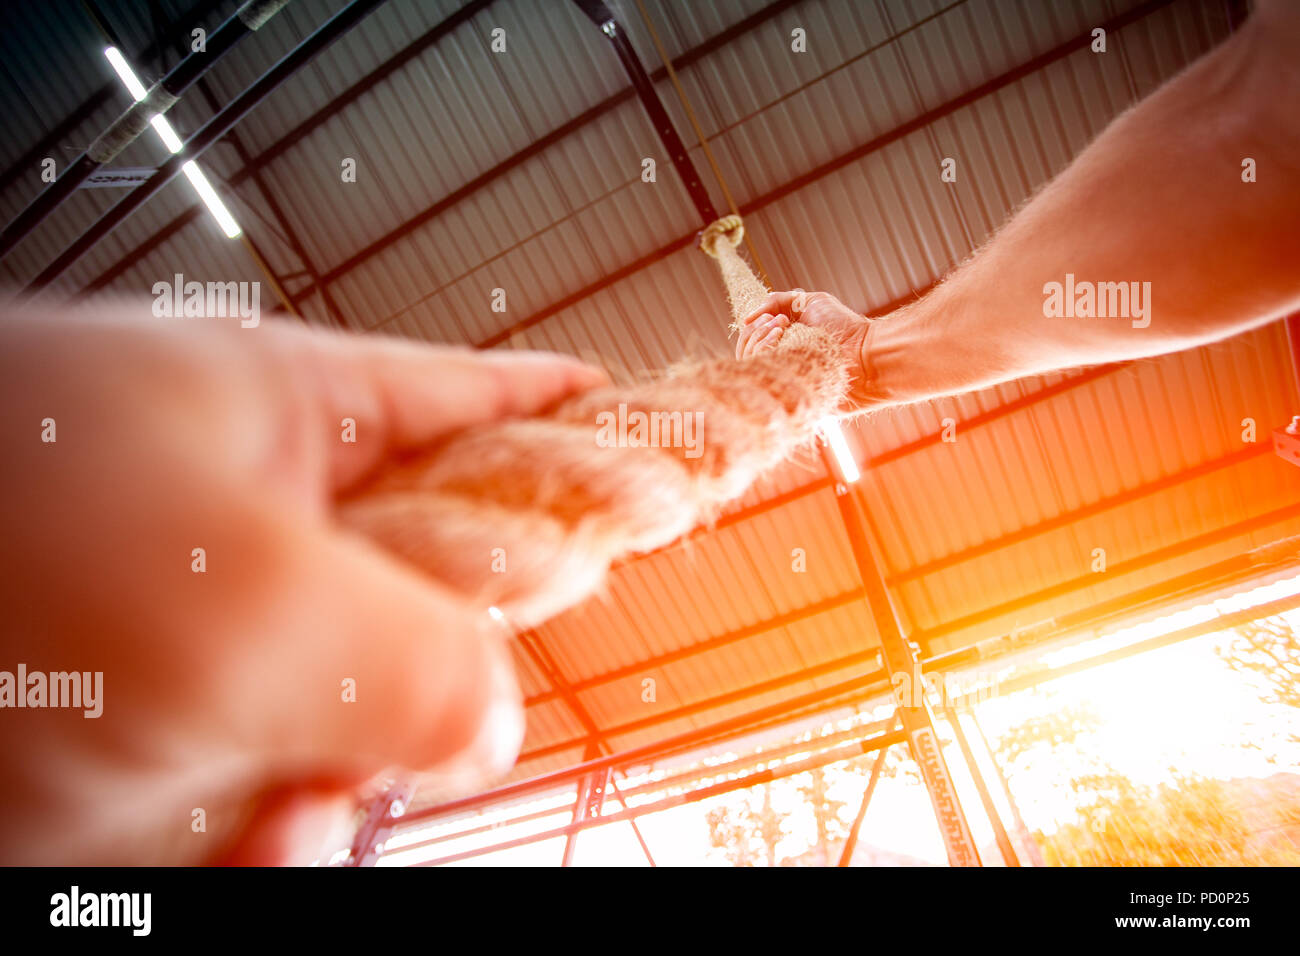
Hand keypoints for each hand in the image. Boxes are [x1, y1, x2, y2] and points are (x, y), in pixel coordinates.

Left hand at [0, 302, 606, 864]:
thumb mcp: (242, 611)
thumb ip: (417, 657)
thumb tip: (488, 718)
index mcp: (273, 411)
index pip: (467, 397)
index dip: (560, 416)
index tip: (629, 422)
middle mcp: (237, 500)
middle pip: (421, 568)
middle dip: (442, 666)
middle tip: (439, 720)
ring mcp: (185, 602)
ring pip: (340, 693)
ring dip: (337, 776)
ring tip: (290, 820)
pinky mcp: (136, 702)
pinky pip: (252, 767)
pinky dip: (263, 828)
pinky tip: (251, 848)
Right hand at [736, 289, 874, 406]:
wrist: (867, 354)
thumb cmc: (844, 326)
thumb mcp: (810, 302)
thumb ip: (777, 301)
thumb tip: (746, 319)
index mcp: (782, 344)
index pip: (749, 340)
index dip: (755, 327)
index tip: (774, 319)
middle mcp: (780, 362)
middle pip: (745, 352)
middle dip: (758, 333)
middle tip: (781, 325)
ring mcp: (784, 380)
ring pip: (750, 367)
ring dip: (762, 344)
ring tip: (784, 334)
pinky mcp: (790, 397)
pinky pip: (763, 383)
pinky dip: (767, 362)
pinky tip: (785, 349)